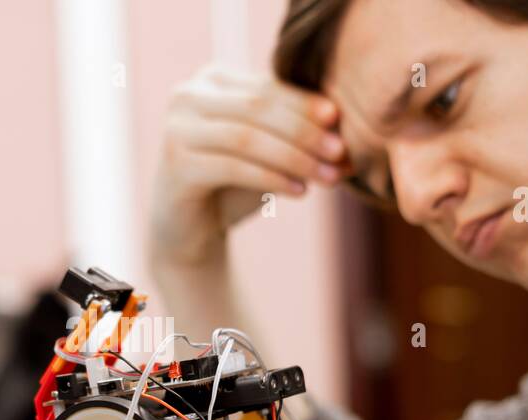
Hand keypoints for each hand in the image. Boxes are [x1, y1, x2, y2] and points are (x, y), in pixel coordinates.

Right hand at [149, 66, 346, 265]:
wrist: (190, 230)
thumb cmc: (234, 186)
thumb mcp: (272, 155)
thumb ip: (301, 137)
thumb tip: (352, 133)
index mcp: (213, 81)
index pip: (266, 86)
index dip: (304, 102)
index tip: (341, 120)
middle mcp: (188, 96)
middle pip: (257, 107)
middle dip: (304, 130)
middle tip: (340, 152)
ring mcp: (176, 129)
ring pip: (247, 137)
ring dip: (294, 157)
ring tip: (328, 177)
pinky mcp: (175, 165)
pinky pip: (232, 167)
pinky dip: (271, 178)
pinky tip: (300, 192)